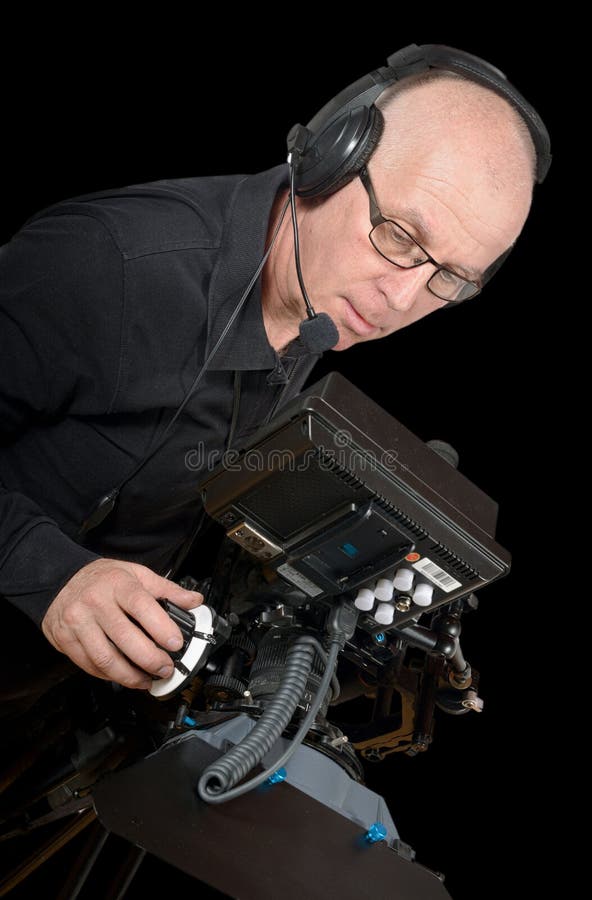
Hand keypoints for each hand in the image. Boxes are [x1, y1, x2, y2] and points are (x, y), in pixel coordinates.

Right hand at [41, 558, 203, 688]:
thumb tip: (194, 601)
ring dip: (131, 676)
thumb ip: (166, 589)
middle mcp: (96, 603)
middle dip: (150, 660)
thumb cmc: (102, 578)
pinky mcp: (66, 640)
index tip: (176, 643)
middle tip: (166, 668)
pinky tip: (125, 676)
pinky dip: (110, 676)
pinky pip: (90, 666)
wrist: (60, 580)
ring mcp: (79, 623)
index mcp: (117, 584)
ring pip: (106, 658)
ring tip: (148, 680)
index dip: (161, 627)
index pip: (141, 606)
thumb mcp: (136, 573)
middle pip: (125, 638)